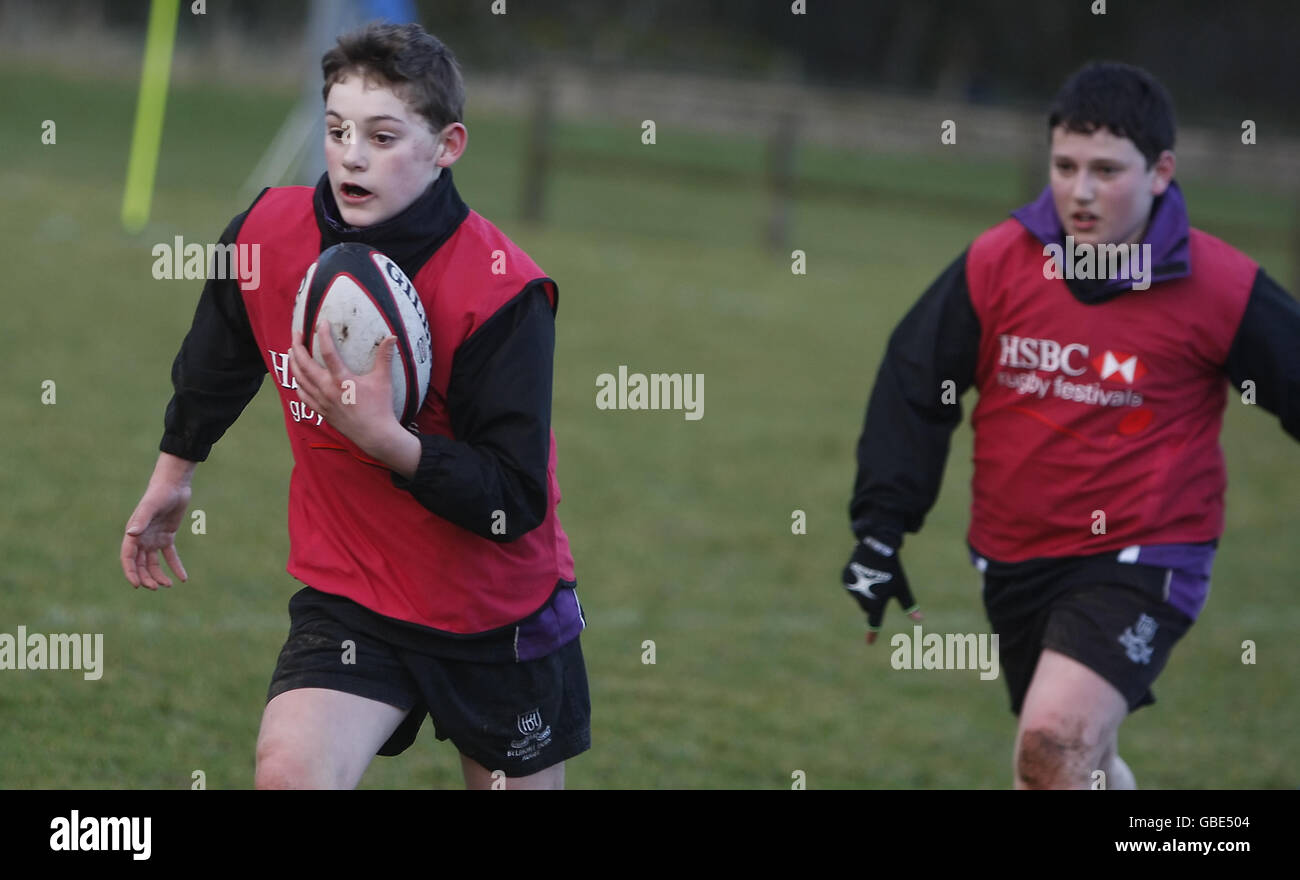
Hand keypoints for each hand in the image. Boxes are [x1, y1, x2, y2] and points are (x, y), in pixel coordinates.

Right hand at [121, 479, 191, 589]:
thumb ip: (141, 520)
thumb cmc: (159, 494)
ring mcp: (154, 538)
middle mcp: (141, 538)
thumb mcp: (150, 507)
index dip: (131, 572)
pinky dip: (175, 566)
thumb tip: (130, 534)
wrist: (174, 485)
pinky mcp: (167, 537)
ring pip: (153, 563)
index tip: (137, 585)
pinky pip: (170, 555)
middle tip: (156, 588)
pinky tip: (183, 578)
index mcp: (133, 533)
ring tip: (168, 585)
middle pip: (140, 564)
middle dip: (146, 577)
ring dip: (159, 575)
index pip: (128, 558)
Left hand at [289, 320, 402, 459]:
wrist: (375, 435)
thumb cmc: (380, 407)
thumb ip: (385, 357)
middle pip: (304, 365)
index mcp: (341, 380)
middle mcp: (327, 389)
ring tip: (291, 352)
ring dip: (293, 364)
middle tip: (296, 333)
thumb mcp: (383, 380)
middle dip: (297, 346)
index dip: (323, 335)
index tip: (321, 322)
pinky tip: (297, 380)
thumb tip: (392, 337)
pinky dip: (298, 386)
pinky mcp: (321, 411)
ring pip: (299, 380)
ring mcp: (322, 401)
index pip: (327, 352)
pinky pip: (303, 396)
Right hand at [842, 536, 922, 643]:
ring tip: (873, 575)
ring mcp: (852, 587)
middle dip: (873, 602)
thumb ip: (908, 605)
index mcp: (877, 600)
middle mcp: (862, 596)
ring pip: (858, 597)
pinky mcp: (845, 579)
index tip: (870, 642)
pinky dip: (857, 582)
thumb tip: (920, 619)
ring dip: (864, 591)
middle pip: (867, 607)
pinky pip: (851, 586)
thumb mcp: (902, 587)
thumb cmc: (893, 568)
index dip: (873, 632)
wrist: (877, 545)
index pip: (875, 620)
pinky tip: (864, 571)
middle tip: (881, 586)